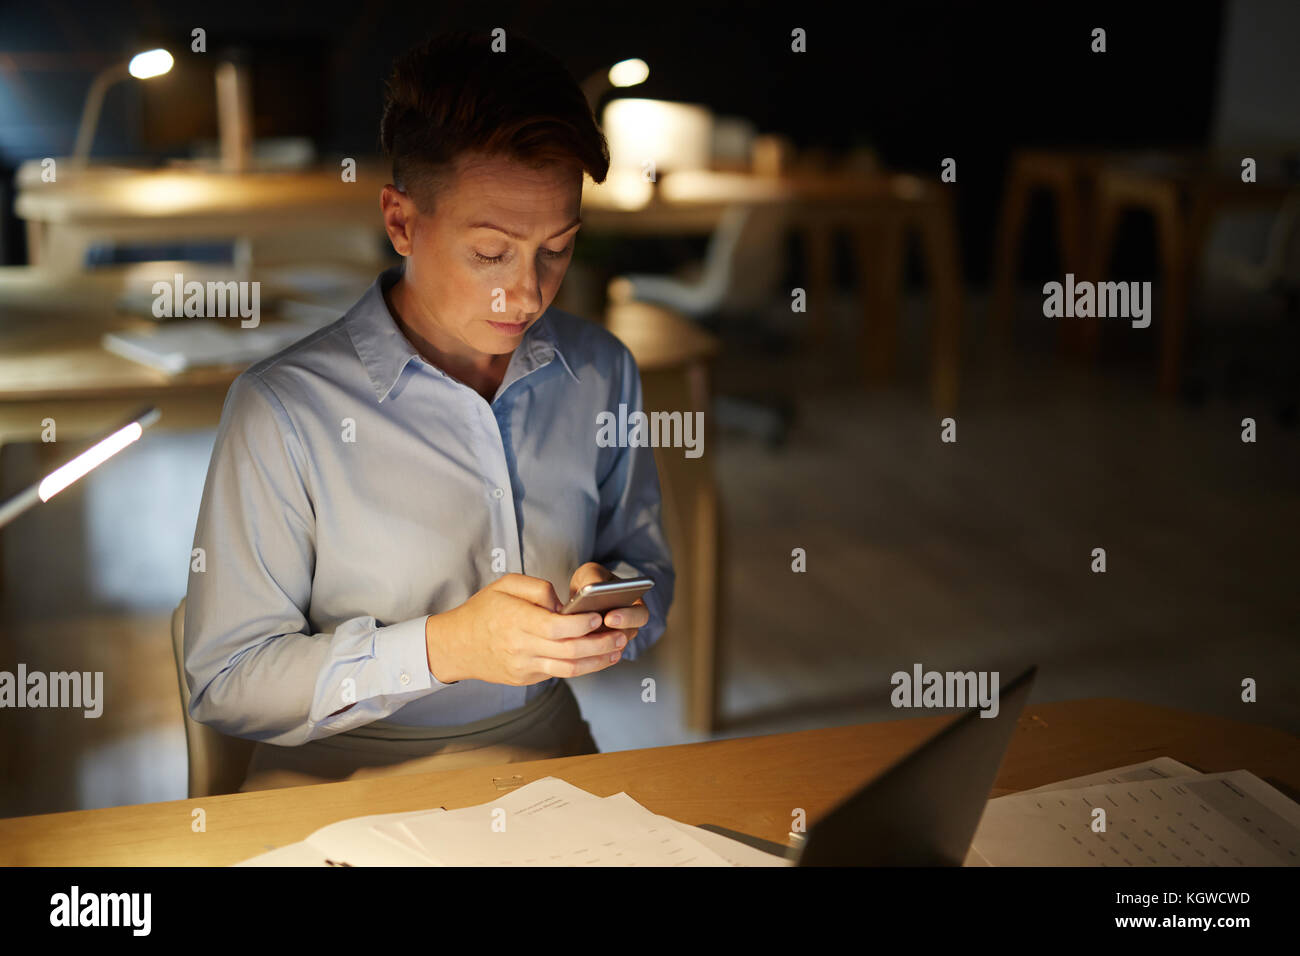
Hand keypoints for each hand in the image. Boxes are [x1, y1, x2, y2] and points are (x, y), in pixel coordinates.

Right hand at [424, 573, 627, 685]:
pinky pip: (559, 673)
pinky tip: (598, 657)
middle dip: (600, 644)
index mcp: (516, 621)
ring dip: (597, 661)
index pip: (556, 627)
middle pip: (568, 651)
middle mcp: (521, 647)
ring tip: (617, 650)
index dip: (581, 625)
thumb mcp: (505, 585)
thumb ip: (537, 588)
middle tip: (621, 635)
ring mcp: (524, 666)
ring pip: (568, 669)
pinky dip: (582, 667)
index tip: (599, 617)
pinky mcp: (526, 677)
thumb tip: (563, 602)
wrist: (456, 646)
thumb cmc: (483, 610)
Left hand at [567, 562, 649, 657]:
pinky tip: (570, 642)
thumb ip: (594, 578)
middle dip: (611, 634)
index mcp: (634, 604)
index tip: (609, 618)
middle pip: (626, 636)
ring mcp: (615, 639)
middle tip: (592, 632)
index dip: (628, 618)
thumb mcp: (590, 573)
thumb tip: (593, 588)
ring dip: (594, 643)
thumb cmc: (590, 581)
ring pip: (610, 648)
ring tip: (577, 636)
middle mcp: (627, 625)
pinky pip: (597, 655)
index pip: (640, 615)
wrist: (580, 595)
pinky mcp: (601, 649)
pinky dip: (586, 650)